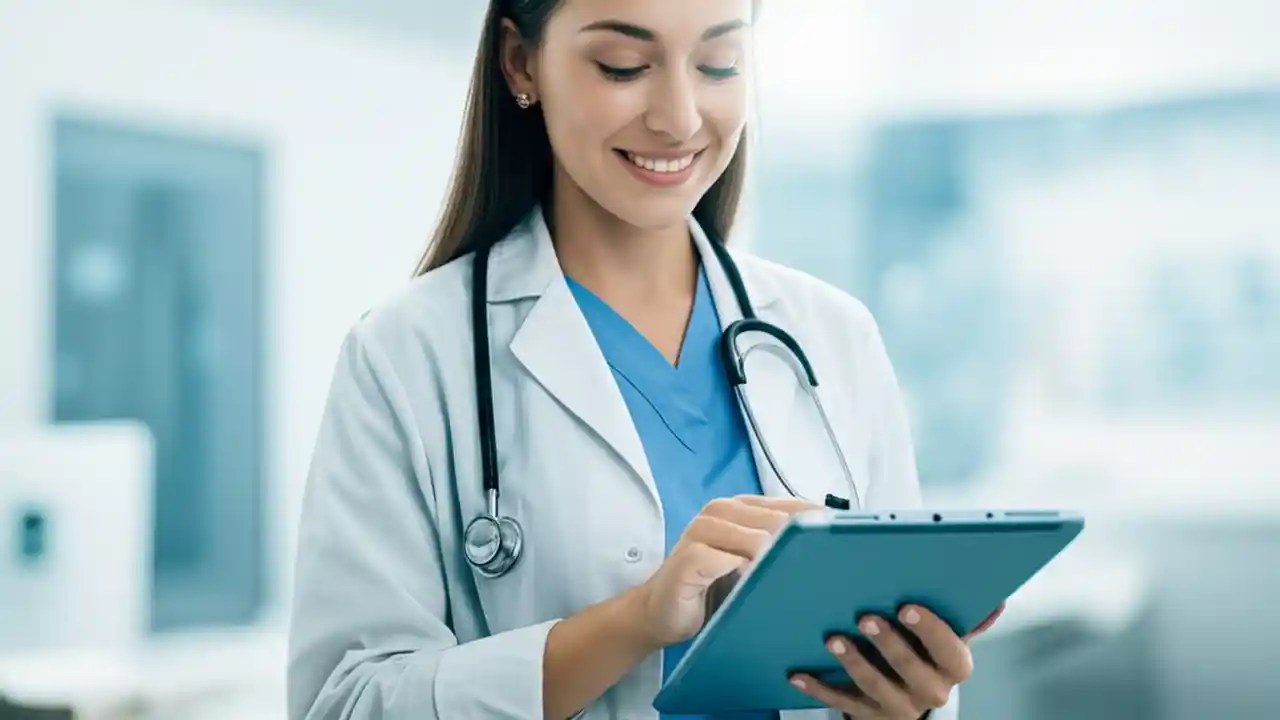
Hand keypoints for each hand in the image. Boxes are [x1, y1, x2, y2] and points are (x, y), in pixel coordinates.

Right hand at [636, 495, 819, 648]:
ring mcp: (701, 531)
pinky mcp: (689, 558)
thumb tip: (829, 547)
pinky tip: (753, 590)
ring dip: (775, 564)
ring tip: (790, 586)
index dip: (819, 527)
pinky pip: (728, 562)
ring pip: (757, 540)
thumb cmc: (711, 590)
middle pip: (778, 522)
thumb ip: (777, 549)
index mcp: (739, 507)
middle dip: (801, 549)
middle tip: (822, 575)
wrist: (659, 612)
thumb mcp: (750, 564)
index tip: (845, 547)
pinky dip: (745, 575)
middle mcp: (720, 511)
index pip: (791, 507)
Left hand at [788, 603, 1005, 718]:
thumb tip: (996, 599)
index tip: (906, 606)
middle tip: (865, 617)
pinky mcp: (869, 716)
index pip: (950, 650)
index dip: (930, 630)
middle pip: (911, 670)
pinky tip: (798, 674)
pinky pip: (842, 703)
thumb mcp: (948, 634)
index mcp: (954, 666)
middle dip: (887, 643)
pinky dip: (819, 688)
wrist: (909, 694)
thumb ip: (966, 616)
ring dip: (852, 663)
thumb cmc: (927, 651)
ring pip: (875, 688)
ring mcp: (899, 707)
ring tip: (832, 639)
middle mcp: (931, 692)